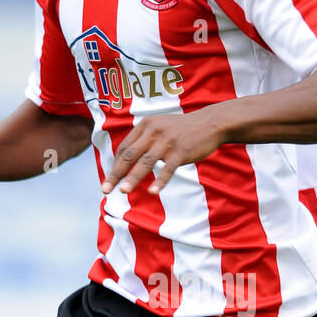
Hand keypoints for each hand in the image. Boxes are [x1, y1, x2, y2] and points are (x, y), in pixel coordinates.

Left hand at [102, 109, 226, 196]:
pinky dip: (159, 181)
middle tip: (106, 189)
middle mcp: (153, 132)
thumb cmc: (183, 129)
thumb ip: (145, 138)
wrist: (210, 123)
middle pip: (129, 155)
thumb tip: (128, 157)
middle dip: (116, 174)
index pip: (125, 147)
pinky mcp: (181, 151)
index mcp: (145, 125)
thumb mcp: (160, 126)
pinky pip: (167, 169)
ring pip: (145, 163)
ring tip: (123, 191)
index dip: (116, 165)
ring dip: (132, 178)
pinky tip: (152, 192)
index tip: (110, 179)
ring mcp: (167, 142)